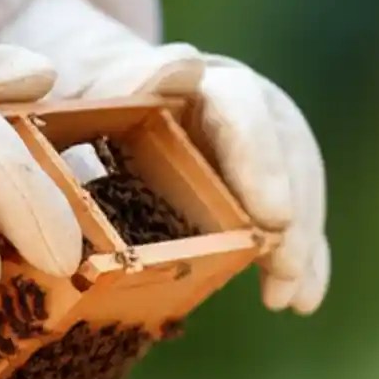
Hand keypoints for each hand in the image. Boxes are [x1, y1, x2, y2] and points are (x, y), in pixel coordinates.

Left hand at [0, 0, 329, 314]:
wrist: (90, 96)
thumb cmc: (77, 99)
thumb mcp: (75, 92)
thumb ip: (104, 87)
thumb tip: (129, 78)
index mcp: (190, 78)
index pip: (237, 106)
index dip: (256, 160)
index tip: (269, 218)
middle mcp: (233, 102)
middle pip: (279, 148)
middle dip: (288, 210)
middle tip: (282, 261)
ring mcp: (252, 140)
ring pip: (295, 181)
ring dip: (300, 239)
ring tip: (290, 295)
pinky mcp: (258, 181)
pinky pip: (292, 218)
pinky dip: (303, 259)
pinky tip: (301, 300)